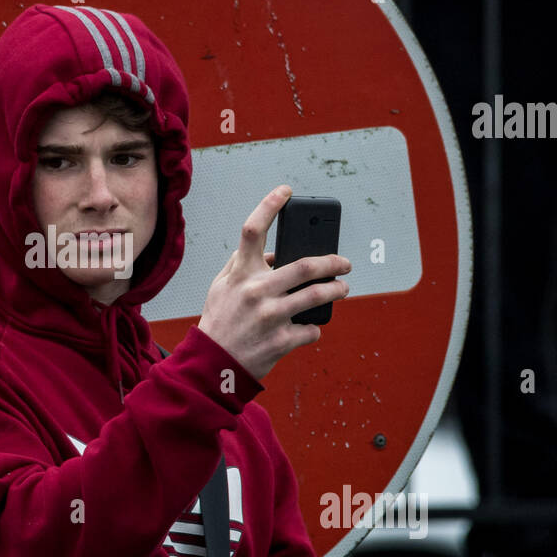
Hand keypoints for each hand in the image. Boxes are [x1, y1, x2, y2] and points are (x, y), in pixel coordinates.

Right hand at [198, 184, 350, 382]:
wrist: (213, 365)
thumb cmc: (219, 322)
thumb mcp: (221, 287)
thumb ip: (241, 264)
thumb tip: (270, 252)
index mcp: (240, 273)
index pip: (253, 230)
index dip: (270, 205)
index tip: (286, 191)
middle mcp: (256, 291)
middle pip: (305, 265)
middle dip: (333, 262)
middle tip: (344, 263)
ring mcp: (271, 316)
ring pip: (318, 295)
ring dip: (337, 290)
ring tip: (343, 288)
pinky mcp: (282, 340)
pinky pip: (311, 328)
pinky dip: (314, 327)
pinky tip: (310, 327)